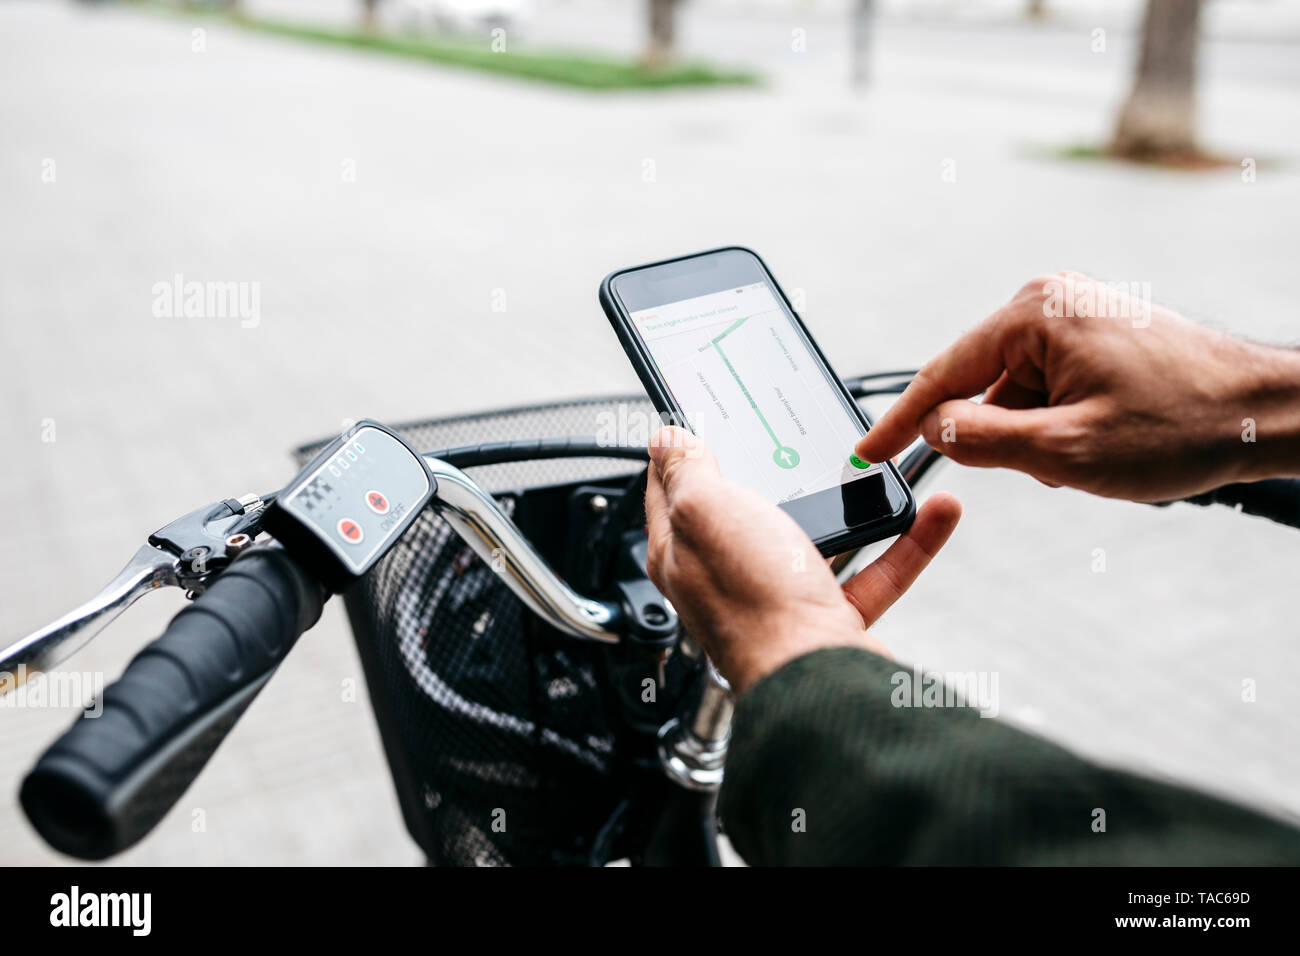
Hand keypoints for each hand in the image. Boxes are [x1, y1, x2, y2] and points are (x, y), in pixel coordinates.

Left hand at [644, 427, 960, 694]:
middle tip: (793, 434)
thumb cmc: (755, 604)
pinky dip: (905, 542)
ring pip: (817, 537)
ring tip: (878, 465)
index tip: (696, 419)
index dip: (680, 451)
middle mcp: (726, 577)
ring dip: (852, 501)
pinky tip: (932, 512)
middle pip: (744, 511)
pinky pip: (873, 571)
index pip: (669, 490)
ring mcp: (779, 598)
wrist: (817, 680)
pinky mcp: (828, 620)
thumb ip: (687, 472)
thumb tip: (665, 440)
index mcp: (682, 551)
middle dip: (773, 471)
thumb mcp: (706, 510)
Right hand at [855, 272, 1299, 501]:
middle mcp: (1048, 302)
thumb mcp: (1066, 448)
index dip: (899, 423)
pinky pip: (1046, 390)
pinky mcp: (1091, 336)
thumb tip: (932, 430)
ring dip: (1039, 436)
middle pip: (982, 387)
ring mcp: (1072, 317)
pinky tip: (1103, 439)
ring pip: (1016, 397)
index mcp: (1035, 313)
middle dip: (1006, 436)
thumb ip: (983, 440)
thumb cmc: (1182, 423)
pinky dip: (1059, 425)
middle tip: (1056, 462)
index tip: (864, 454)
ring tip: (1097, 450)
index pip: (942, 374)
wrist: (1266, 413)